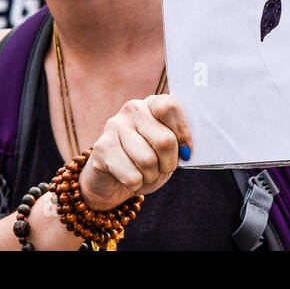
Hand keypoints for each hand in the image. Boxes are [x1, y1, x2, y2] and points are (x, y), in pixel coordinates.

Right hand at [78, 95, 192, 211]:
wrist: (113, 179)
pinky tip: (130, 177)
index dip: (182, 132)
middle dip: (169, 163)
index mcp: (152, 104)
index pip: (169, 107)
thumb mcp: (168, 149)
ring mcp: (114, 126)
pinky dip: (136, 184)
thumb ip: (179, 143)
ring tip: (144, 173)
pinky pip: (132, 176)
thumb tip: (187, 150)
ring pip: (148, 161)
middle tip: (163, 167)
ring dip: (151, 176)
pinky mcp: (102, 147)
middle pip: (165, 141)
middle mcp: (132, 109)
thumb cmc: (148, 160)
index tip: (185, 150)